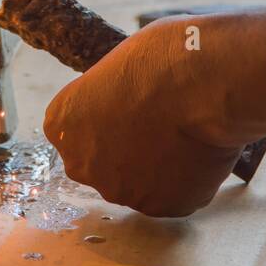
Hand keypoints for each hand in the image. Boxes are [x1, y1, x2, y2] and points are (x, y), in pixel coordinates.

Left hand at [43, 15, 250, 217]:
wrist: (203, 85)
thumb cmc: (161, 59)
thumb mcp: (116, 64)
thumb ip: (108, 96)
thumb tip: (124, 102)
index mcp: (62, 125)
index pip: (77, 130)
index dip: (107, 117)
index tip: (130, 103)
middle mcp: (84, 165)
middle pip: (103, 162)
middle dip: (126, 148)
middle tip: (158, 122)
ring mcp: (123, 192)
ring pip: (139, 182)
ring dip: (157, 165)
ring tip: (185, 133)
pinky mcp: (164, 206)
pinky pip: (174, 194)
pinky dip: (187, 178)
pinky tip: (199, 150)